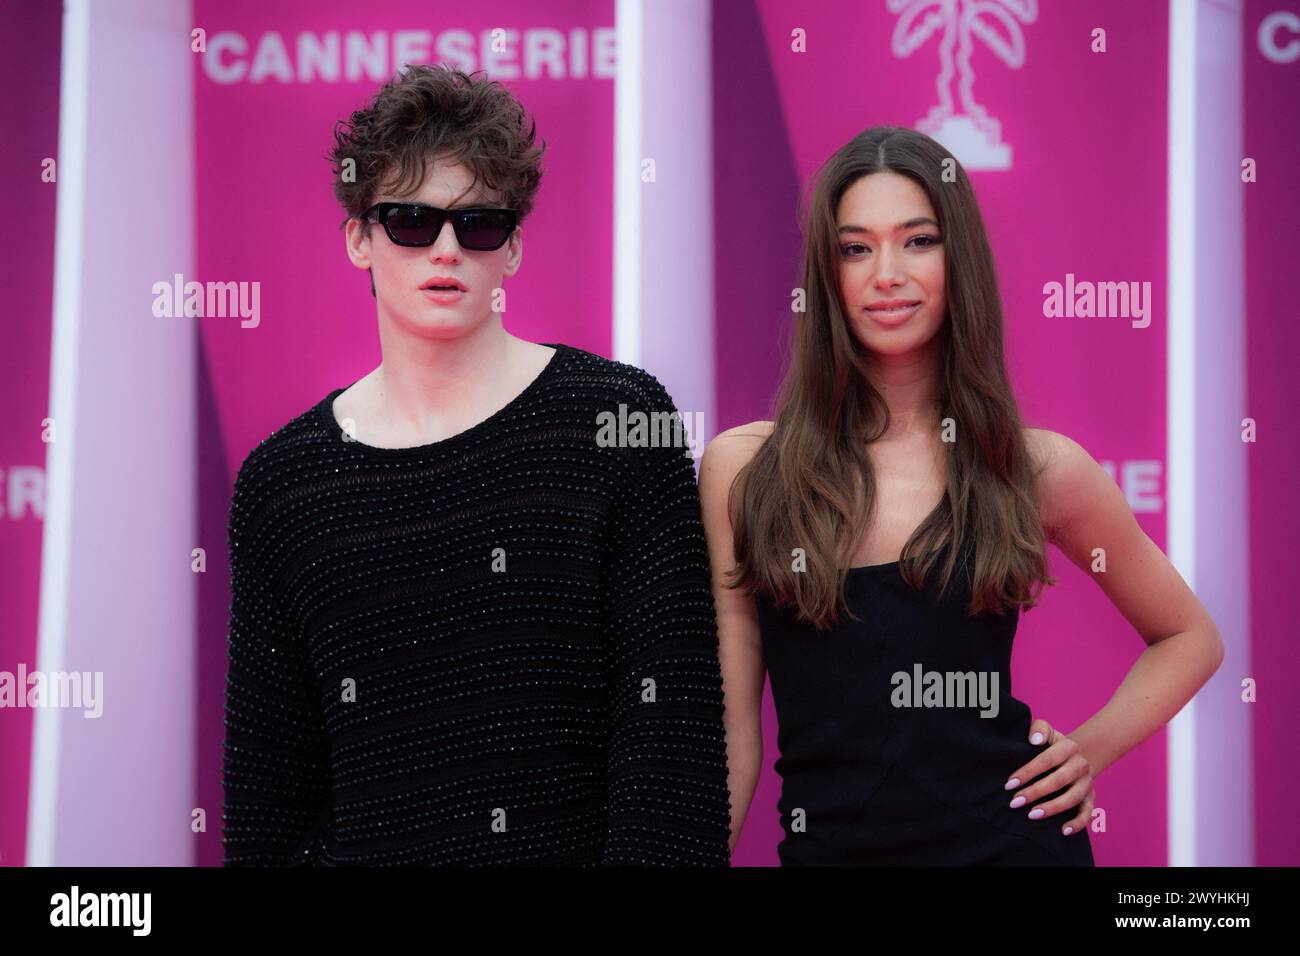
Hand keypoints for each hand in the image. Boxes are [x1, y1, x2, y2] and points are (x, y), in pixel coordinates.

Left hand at [1003, 717, 1095, 836]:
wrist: (1078, 754)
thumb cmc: (1053, 744)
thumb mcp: (1046, 731)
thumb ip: (1039, 729)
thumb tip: (1035, 740)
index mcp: (1067, 747)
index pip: (1045, 760)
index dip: (1027, 772)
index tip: (1009, 784)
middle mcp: (1080, 765)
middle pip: (1058, 781)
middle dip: (1035, 792)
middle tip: (1015, 802)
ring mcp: (1087, 783)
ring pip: (1072, 798)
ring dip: (1052, 808)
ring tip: (1032, 815)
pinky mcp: (1091, 797)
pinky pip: (1087, 813)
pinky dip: (1078, 823)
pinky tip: (1063, 831)